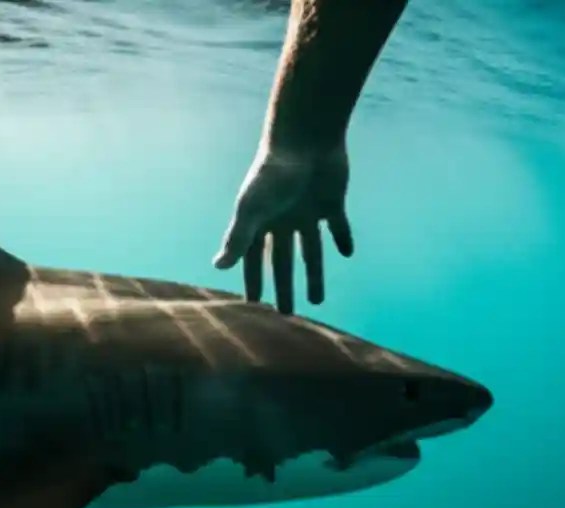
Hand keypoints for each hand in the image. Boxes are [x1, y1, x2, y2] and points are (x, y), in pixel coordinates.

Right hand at [212, 147, 353, 313]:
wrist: (307, 137)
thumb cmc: (274, 172)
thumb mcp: (252, 208)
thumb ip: (237, 238)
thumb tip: (218, 267)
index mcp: (262, 221)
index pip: (255, 258)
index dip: (254, 280)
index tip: (254, 305)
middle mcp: (284, 219)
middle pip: (284, 260)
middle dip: (284, 286)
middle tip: (287, 314)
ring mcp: (308, 211)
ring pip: (311, 251)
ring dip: (314, 274)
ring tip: (317, 301)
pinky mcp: (332, 202)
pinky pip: (338, 226)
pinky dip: (342, 238)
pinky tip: (347, 253)